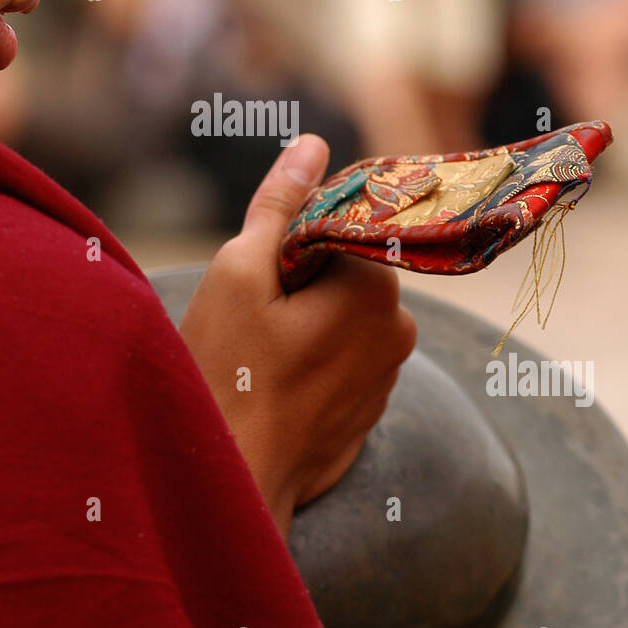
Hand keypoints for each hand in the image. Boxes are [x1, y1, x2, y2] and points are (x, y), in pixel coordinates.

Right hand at [179, 134, 416, 538]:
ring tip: (255, 352)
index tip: (258, 267)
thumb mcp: (240, 273)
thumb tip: (311, 144)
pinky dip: (309, 358)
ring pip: (341, 316)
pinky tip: (270, 382)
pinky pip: (340, 359)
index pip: (341, 226)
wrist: (231, 483)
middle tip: (248, 312)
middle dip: (298, 278)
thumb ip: (280, 204)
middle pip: (344, 270)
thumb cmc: (227, 373)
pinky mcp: (368, 410)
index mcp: (377, 287)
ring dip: (304, 318)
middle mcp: (400, 330)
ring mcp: (387, 376)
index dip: (291, 238)